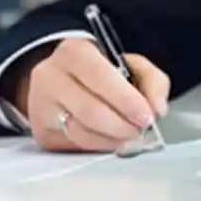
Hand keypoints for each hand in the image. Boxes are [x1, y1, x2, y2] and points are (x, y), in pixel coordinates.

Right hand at [13, 38, 169, 152]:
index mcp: (74, 53)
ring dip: (113, 140)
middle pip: (91, 111)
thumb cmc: (98, 74)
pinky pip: (76, 147)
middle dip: (123, 126)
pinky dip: (99, 147)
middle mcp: (51, 77)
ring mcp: (42, 107)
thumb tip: (157, 108)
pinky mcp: (42, 133)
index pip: (100, 77)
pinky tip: (109, 140)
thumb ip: (151, 80)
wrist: (59, 82)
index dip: (126, 99)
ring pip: (83, 134)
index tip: (147, 116)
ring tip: (127, 136)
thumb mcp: (127, 64)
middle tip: (140, 130)